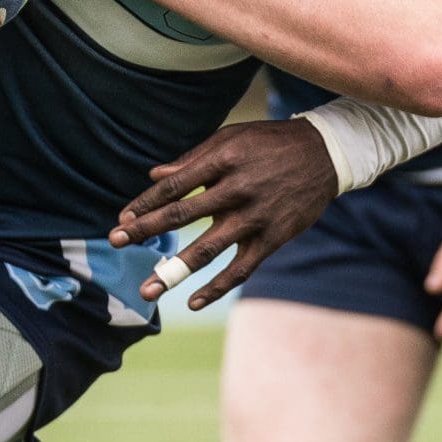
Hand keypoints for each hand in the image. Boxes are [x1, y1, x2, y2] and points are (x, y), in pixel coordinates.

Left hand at [108, 120, 339, 310]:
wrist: (326, 154)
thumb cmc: (270, 143)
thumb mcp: (232, 138)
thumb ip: (193, 159)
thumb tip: (154, 175)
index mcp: (223, 159)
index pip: (174, 185)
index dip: (145, 202)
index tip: (122, 218)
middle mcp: (238, 188)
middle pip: (182, 214)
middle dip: (145, 229)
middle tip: (115, 241)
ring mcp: (256, 216)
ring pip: (208, 248)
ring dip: (174, 271)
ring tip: (146, 290)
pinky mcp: (274, 238)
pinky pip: (241, 269)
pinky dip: (217, 287)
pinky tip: (193, 302)